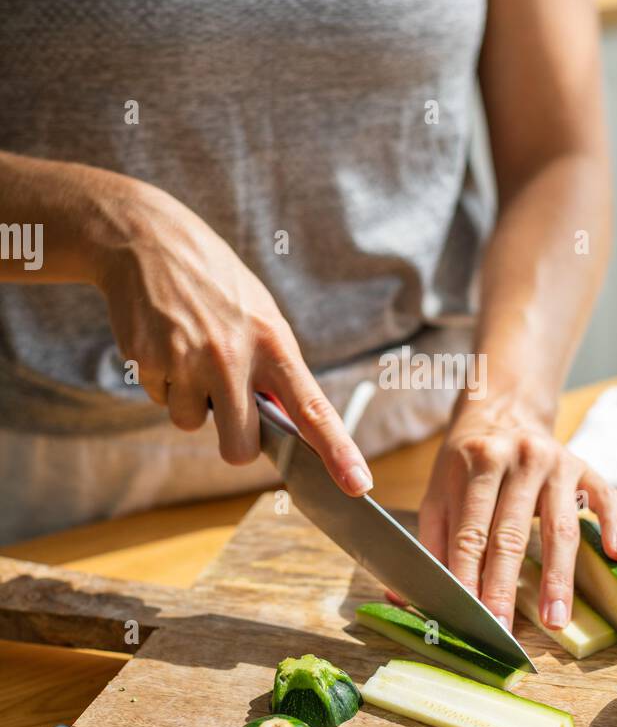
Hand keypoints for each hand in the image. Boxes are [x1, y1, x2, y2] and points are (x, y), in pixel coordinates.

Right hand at [94, 177, 372, 491]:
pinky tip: (166, 342)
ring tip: (191, 351)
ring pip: (191, 424)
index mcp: (274, 343)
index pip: (313, 409)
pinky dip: (163, 381)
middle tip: (227, 405)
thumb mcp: (261, 316)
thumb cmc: (217, 285)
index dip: (337, 451)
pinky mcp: (150, 362)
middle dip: (233, 440)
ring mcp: (189, 362)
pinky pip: (161, 399)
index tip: (358, 484)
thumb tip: (287, 425)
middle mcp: (234, 357)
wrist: (149, 241)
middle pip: (239, 447)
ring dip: (191, 401)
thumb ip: (275, 370)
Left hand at [419, 398, 616, 631]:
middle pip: (511, 534)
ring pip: (560, 526)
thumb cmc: (465, 466)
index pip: (470, 533)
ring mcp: (557, 463)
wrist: (503, 413)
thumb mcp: (439, 493)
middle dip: (504, 587)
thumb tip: (412, 597)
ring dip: (558, 578)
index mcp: (477, 463)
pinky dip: (615, 525)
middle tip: (503, 632)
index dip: (468, 578)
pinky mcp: (585, 467)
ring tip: (555, 621)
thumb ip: (432, 544)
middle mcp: (519, 459)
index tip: (468, 618)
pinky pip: (606, 498)